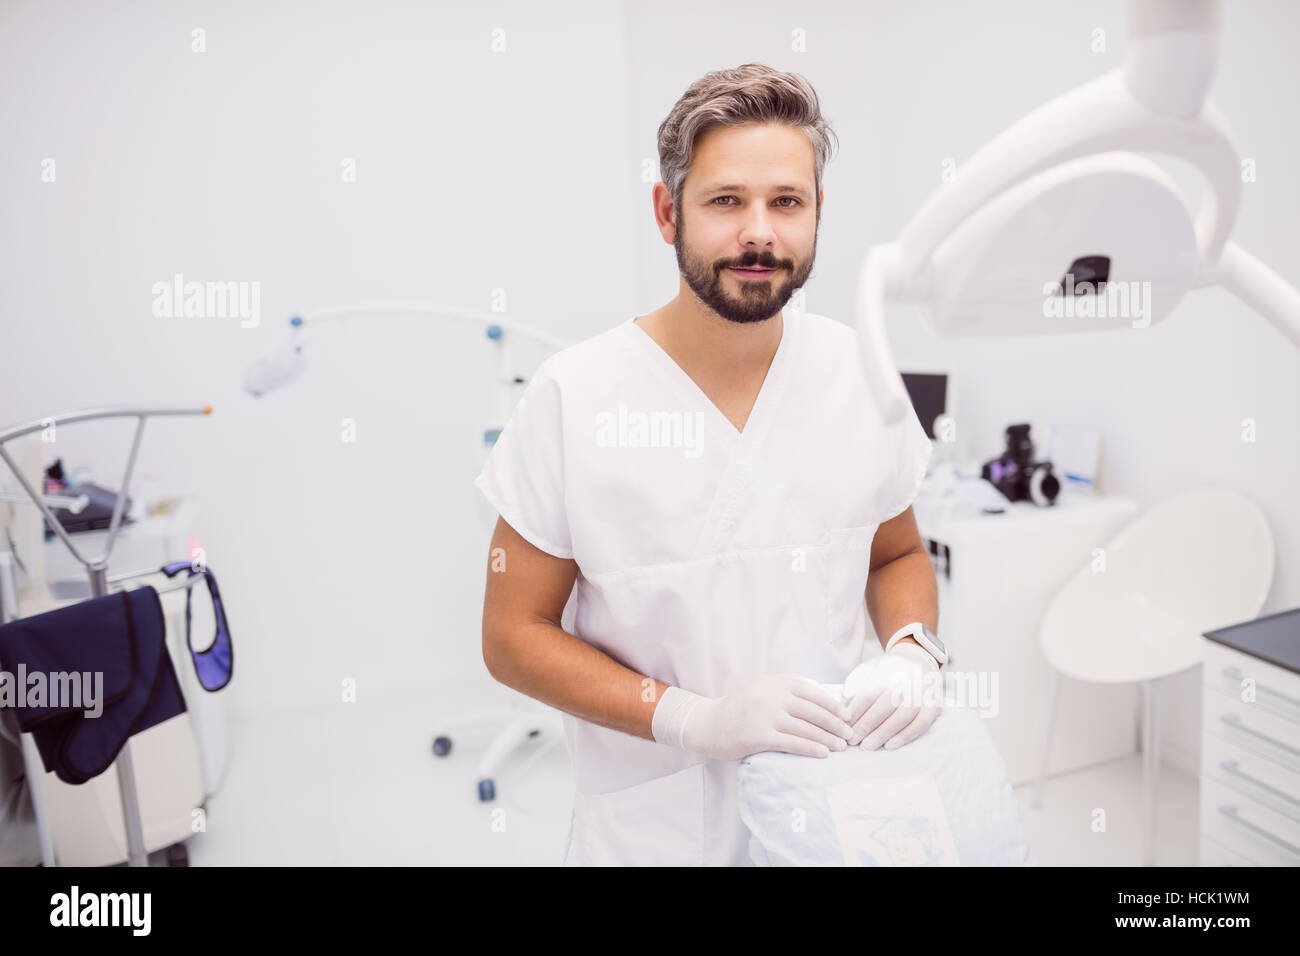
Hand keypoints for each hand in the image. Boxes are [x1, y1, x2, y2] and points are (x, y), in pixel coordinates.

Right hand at [652, 674, 855, 760]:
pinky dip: (811, 748)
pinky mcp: (759, 736)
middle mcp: (771, 695)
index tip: (847, 716)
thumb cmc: (739, 708)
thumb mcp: (761, 689)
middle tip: (850, 735)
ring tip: (840, 747)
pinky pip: (792, 743)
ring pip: (805, 727)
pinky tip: (823, 753)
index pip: (812, 692)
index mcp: (775, 682)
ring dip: (827, 738)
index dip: (833, 705)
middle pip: (813, 710)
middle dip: (835, 724)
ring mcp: (765, 715)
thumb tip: (822, 699)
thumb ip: (786, 690)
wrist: (709, 723)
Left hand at [843, 642, 941, 750]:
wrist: (918, 663)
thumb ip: (857, 681)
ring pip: (903, 716)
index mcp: (888, 669)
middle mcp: (908, 680)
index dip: (856, 710)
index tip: (844, 725)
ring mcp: (923, 693)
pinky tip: (890, 745)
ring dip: (884, 733)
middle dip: (867, 725)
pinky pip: (921, 724)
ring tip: (867, 746)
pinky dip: (906, 736)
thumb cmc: (887, 671)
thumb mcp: (869, 669)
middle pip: (885, 705)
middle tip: (852, 740)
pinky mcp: (934, 705)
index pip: (870, 692)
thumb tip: (847, 696)